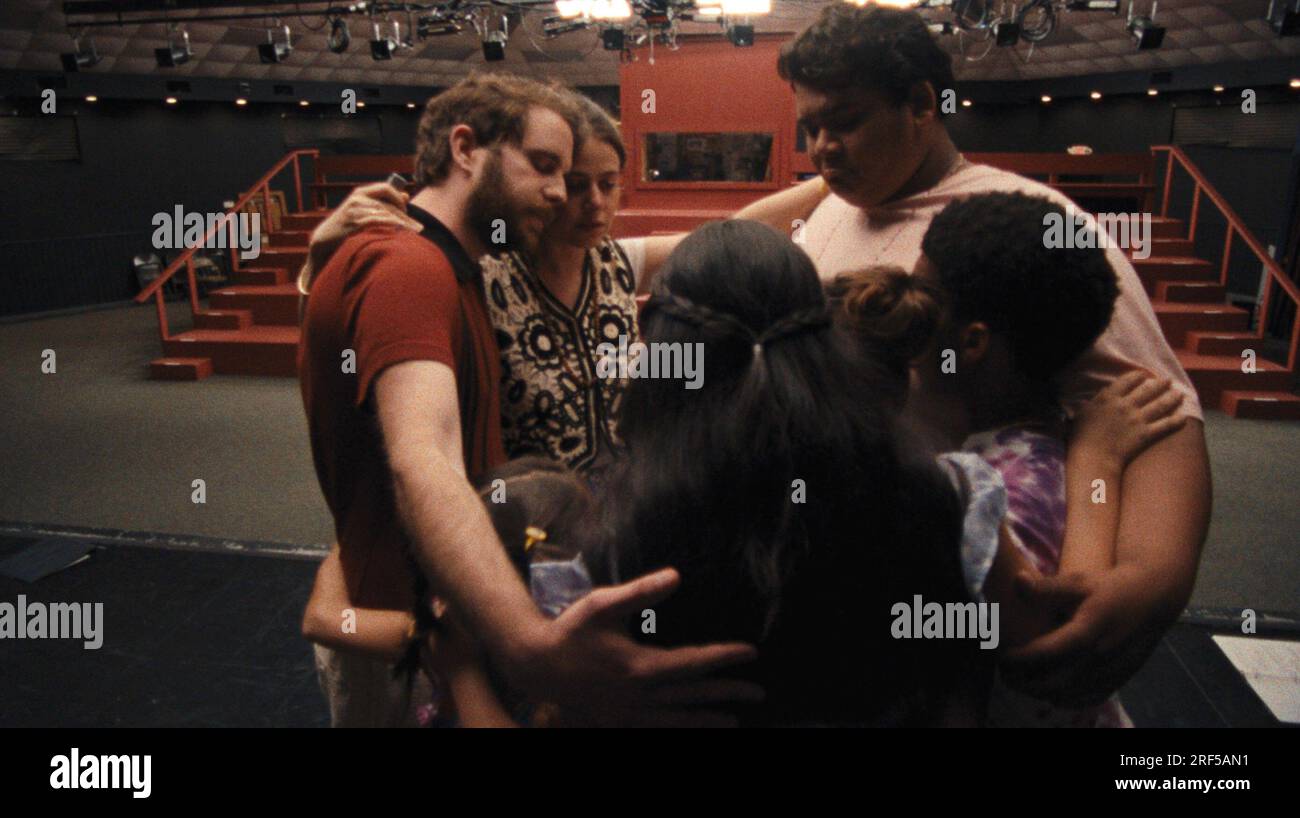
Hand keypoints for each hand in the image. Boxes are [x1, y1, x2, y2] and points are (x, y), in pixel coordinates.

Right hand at [308, 182, 422, 269]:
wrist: (324, 240)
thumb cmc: (346, 226)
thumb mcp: (362, 211)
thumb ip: (381, 203)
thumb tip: (406, 195)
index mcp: (361, 192)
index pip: (386, 188)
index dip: (399, 198)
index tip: (406, 212)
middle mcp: (358, 198)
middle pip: (388, 203)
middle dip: (405, 216)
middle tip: (417, 228)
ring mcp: (355, 210)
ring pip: (385, 212)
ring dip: (401, 223)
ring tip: (413, 233)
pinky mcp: (353, 222)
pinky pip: (377, 221)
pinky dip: (390, 226)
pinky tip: (399, 233)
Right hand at [503, 568, 762, 726]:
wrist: (536, 665)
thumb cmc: (571, 630)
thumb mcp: (604, 604)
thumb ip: (642, 592)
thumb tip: (676, 575)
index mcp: (640, 667)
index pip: (694, 662)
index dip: (725, 657)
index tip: (750, 652)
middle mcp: (639, 696)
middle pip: (693, 695)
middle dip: (728, 693)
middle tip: (757, 692)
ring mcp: (628, 714)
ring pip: (678, 720)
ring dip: (707, 719)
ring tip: (733, 721)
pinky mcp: (617, 723)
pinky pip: (656, 730)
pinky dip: (678, 729)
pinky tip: (690, 727)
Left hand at [999, 565, 1173, 707]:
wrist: (1153, 598)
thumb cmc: (1110, 587)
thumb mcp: (1078, 581)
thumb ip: (1046, 588)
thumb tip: (1017, 581)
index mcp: (1088, 631)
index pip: (1047, 654)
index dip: (1020, 660)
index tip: (1001, 656)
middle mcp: (1100, 657)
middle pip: (1054, 683)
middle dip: (1023, 682)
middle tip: (1004, 673)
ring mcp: (1111, 672)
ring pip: (1069, 695)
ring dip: (1040, 693)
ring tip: (1020, 681)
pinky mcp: (1119, 679)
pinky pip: (1088, 699)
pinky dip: (1064, 699)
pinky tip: (1048, 691)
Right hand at [1072, 370, 1185, 467]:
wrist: (1093, 457)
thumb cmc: (1081, 437)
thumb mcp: (1081, 414)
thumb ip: (1091, 403)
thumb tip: (1095, 396)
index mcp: (1109, 397)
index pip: (1127, 380)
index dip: (1138, 376)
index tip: (1144, 374)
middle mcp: (1126, 405)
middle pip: (1148, 390)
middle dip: (1160, 383)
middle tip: (1168, 380)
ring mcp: (1138, 419)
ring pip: (1160, 404)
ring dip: (1172, 398)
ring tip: (1179, 394)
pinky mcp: (1146, 434)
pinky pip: (1165, 425)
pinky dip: (1176, 421)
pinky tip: (1183, 417)